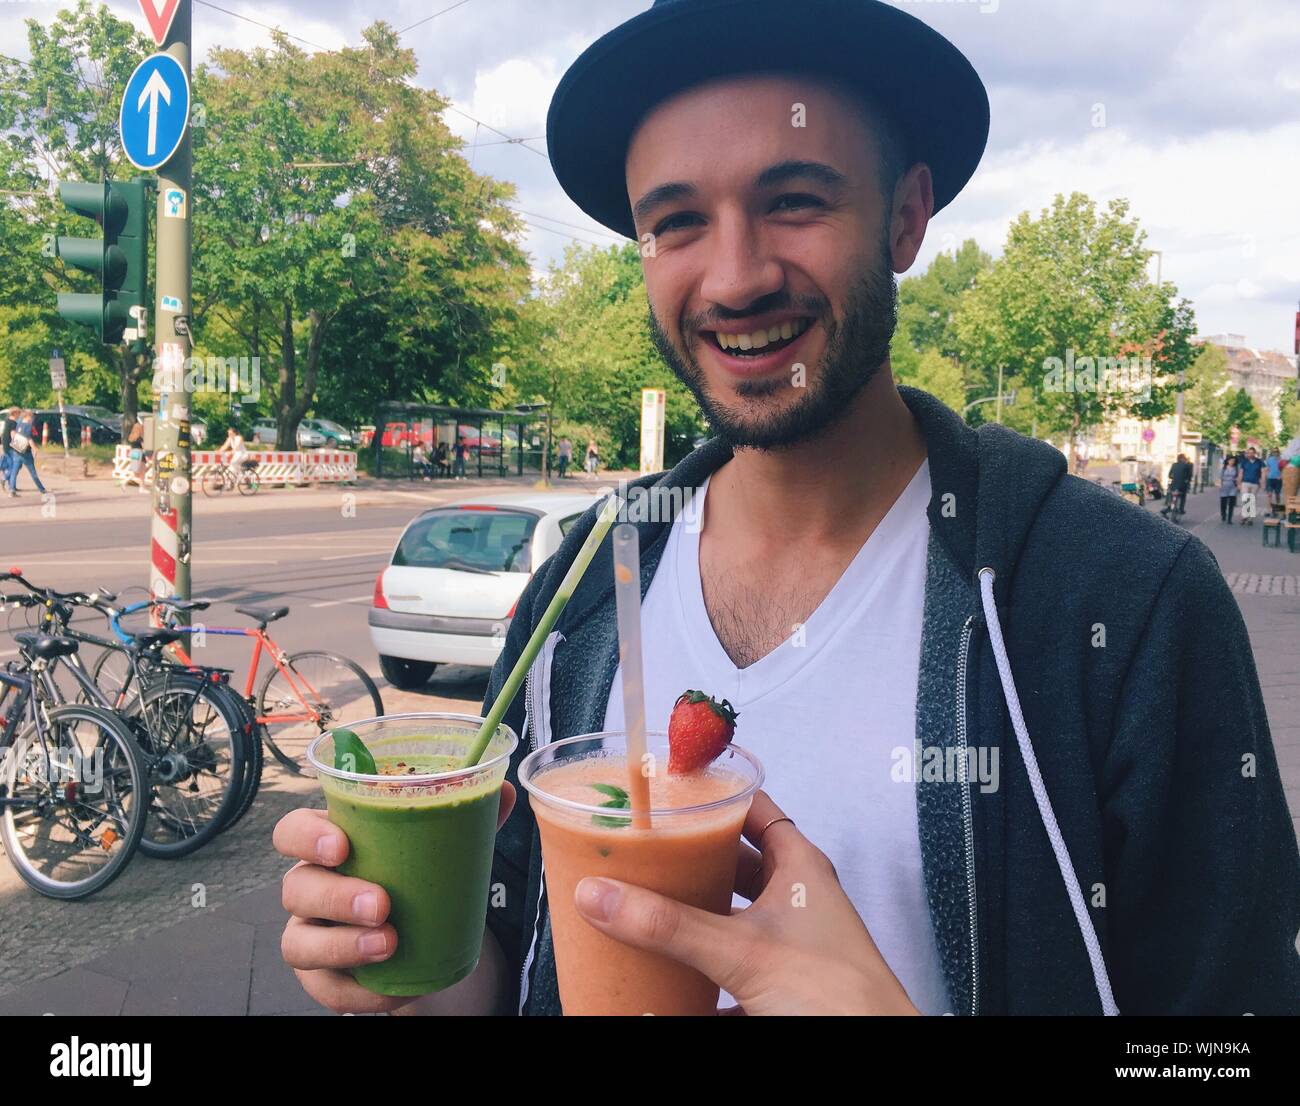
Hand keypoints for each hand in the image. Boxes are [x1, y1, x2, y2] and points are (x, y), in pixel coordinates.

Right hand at [274, 781, 515, 1013]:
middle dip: (335, 897)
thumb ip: (467, 818)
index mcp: (331, 845)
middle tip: (381, 903)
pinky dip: (358, 993)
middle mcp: (311, 887)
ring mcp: (311, 934)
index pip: (293, 832)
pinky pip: (325, 989)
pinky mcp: (323, 977)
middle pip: (295, 888)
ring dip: (342, 945)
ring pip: (298, 943)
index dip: (306, 837)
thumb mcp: (441, 848)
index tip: (342, 845)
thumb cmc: (416, 878)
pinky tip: (391, 990)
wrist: (422, 939)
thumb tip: (506, 791)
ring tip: (389, 943)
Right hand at [573, 791, 918, 1015]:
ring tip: (648, 908)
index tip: (672, 794)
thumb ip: (669, 925)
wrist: (873, 1052)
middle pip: (735, 865)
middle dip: (691, 862)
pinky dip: (701, 971)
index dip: (717, 799)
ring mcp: (790, 944)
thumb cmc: (840, 996)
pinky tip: (670, 982)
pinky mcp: (782, 985)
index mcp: (799, 868)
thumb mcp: (740, 951)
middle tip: (646, 853)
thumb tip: (603, 894)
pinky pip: (732, 969)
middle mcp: (797, 900)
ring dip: (694, 917)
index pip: (755, 811)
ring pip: (732, 918)